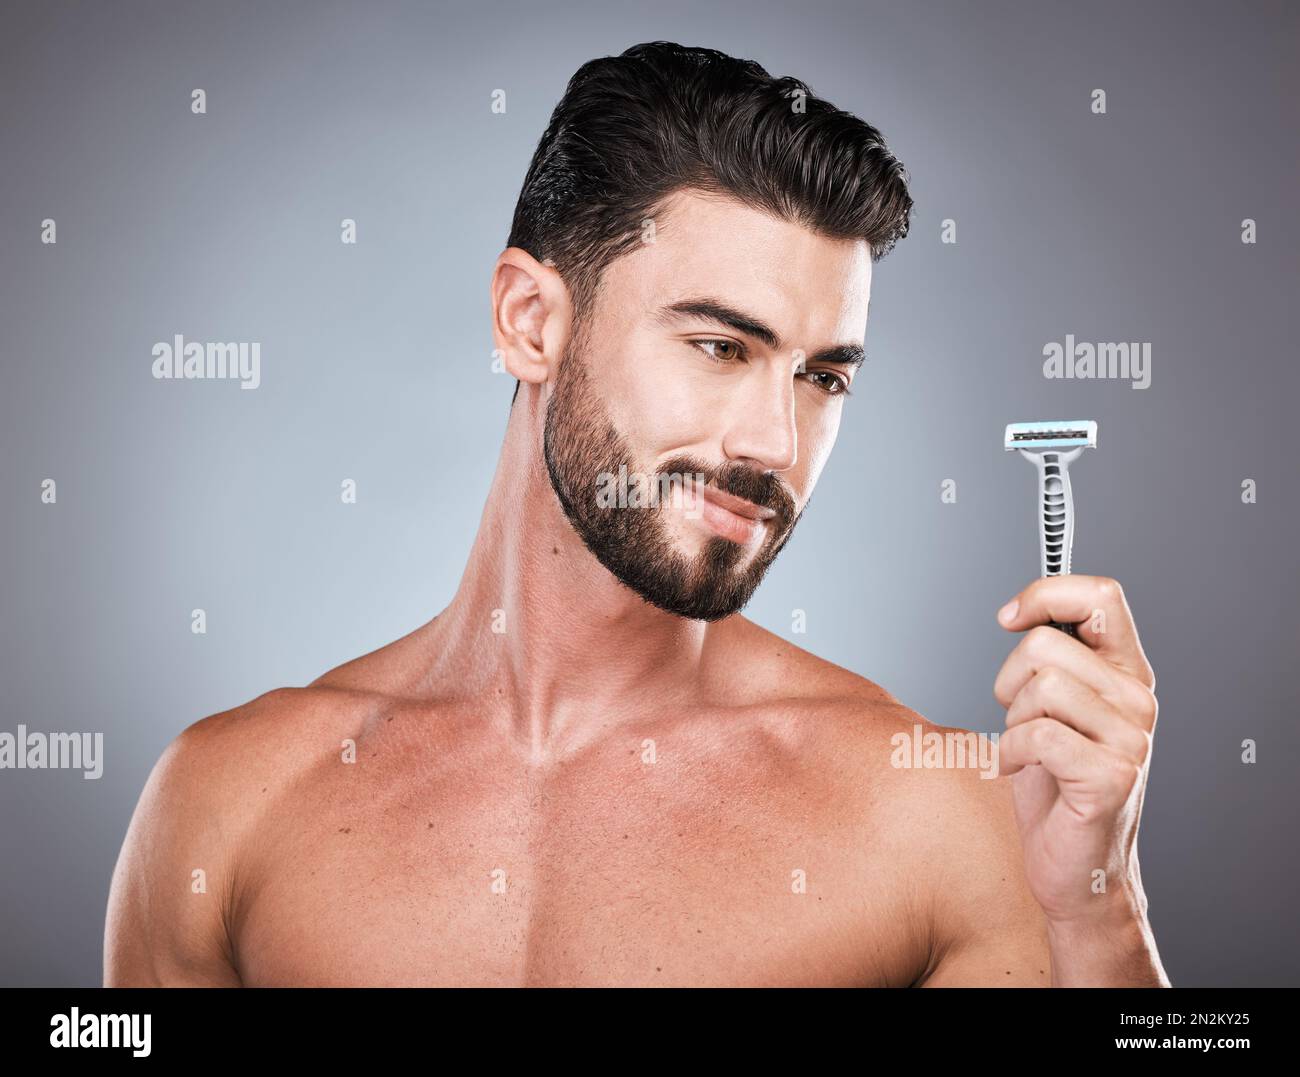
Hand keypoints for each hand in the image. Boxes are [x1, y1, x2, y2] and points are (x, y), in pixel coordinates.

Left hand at [993, 575, 1157, 927]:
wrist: (1076, 868)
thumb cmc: (1054, 785)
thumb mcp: (1052, 708)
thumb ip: (1053, 659)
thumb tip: (1021, 612)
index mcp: (1126, 674)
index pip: (1101, 596)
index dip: (1047, 593)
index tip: (1009, 616)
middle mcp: (1138, 700)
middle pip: (1044, 644)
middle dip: (1009, 681)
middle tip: (1020, 721)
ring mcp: (1131, 739)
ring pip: (1039, 687)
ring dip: (1012, 720)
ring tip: (1027, 749)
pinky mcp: (1112, 776)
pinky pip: (1037, 734)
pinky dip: (1011, 752)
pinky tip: (1020, 770)